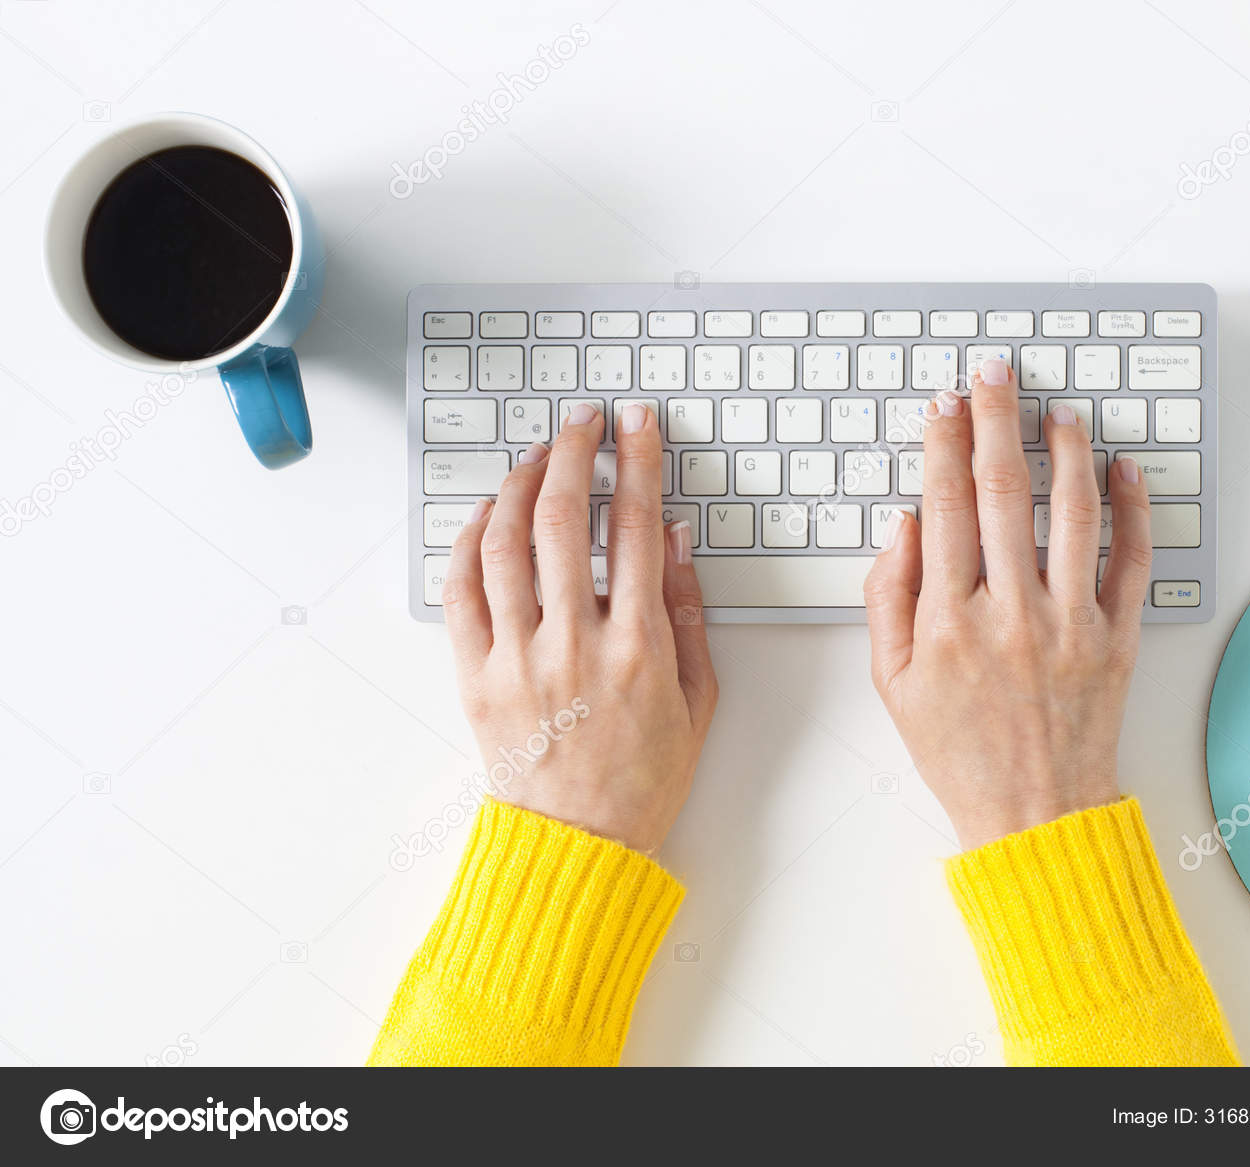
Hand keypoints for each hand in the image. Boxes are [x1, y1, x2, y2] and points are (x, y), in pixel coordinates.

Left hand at [442, 401, 716, 854]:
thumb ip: (687, 612)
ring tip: (535, 457)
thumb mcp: (697, 697)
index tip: (637, 425)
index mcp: (636, 648)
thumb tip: (673, 537)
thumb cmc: (642, 775)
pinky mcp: (475, 676)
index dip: (638, 463)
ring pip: (505, 544)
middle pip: (564, 520)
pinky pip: (461, 591)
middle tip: (582, 423)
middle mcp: (573, 645)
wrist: (579, 842)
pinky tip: (486, 514)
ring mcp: (517, 659)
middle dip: (574, 454)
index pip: (636, 528)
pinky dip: (469, 541)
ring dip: (519, 485)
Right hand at [863, 359, 1151, 849]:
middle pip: (1002, 492)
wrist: (1034, 814)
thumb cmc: (957, 751)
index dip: (942, 445)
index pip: (944, 506)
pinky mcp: (1117, 639)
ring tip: (1059, 412)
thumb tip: (903, 524)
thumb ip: (887, 597)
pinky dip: (1132, 511)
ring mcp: (1071, 623)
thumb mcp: (891, 683)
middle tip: (996, 373)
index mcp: (949, 621)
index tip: (944, 406)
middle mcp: (1011, 613)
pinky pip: (1131, 562)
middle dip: (997, 420)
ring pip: (1072, 514)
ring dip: (1065, 451)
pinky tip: (1124, 471)